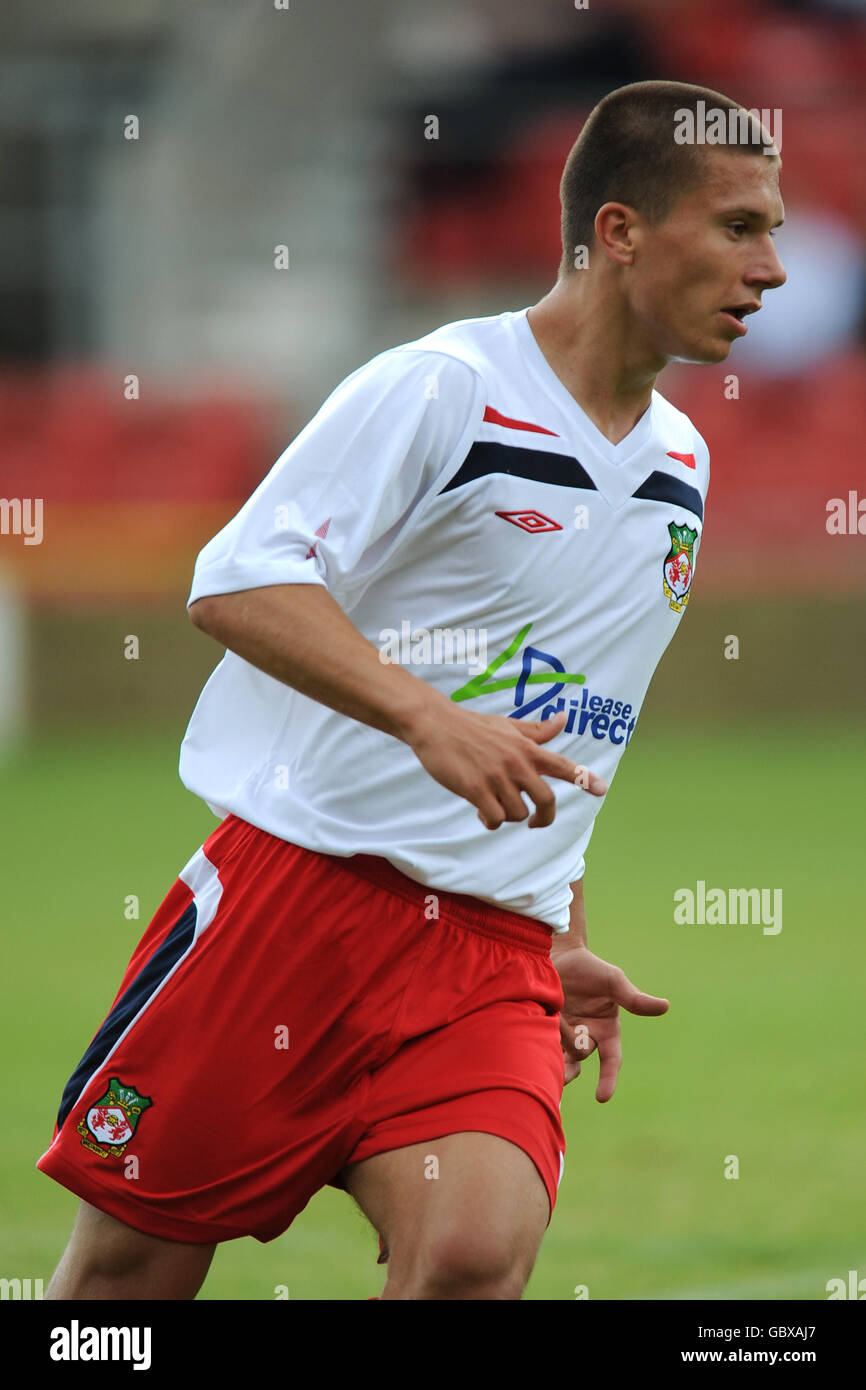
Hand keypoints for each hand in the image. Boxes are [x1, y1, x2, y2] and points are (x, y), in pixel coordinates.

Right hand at [408, 706, 606, 829]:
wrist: (435, 724)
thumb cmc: (472, 725)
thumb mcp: (508, 725)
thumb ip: (537, 730)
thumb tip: (563, 719)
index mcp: (526, 748)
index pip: (562, 766)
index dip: (583, 778)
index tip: (602, 790)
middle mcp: (517, 763)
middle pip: (546, 801)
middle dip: (544, 818)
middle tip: (534, 822)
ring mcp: (497, 777)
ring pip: (517, 813)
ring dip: (508, 816)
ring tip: (493, 807)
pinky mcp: (476, 789)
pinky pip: (494, 818)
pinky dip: (490, 821)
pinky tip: (481, 813)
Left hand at [552, 946, 668, 1100]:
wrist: (559, 955)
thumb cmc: (592, 968)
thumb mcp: (614, 982)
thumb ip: (634, 999)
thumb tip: (665, 1006)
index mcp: (607, 1032)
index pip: (611, 1062)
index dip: (608, 1080)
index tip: (602, 1098)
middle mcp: (586, 1038)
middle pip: (579, 1057)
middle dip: (571, 1046)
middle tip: (563, 1024)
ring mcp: (564, 1035)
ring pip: (560, 1055)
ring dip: (556, 1046)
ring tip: (550, 1027)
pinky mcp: (545, 1029)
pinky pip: (543, 1044)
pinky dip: (540, 1040)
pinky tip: (535, 1030)